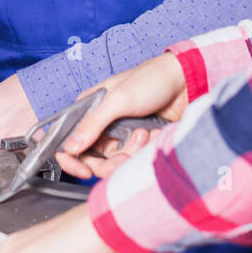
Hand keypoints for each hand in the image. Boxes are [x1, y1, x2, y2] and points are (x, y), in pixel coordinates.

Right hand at [56, 51, 188, 178]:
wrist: (184, 83)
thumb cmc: (151, 81)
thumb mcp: (119, 99)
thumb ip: (93, 123)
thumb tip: (70, 147)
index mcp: (88, 108)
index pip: (67, 141)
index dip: (72, 160)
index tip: (85, 171)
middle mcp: (99, 123)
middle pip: (91, 159)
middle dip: (109, 161)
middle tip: (125, 155)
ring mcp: (117, 134)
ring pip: (112, 162)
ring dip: (129, 153)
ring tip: (144, 134)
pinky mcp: (134, 141)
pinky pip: (131, 159)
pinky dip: (141, 151)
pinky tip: (153, 135)